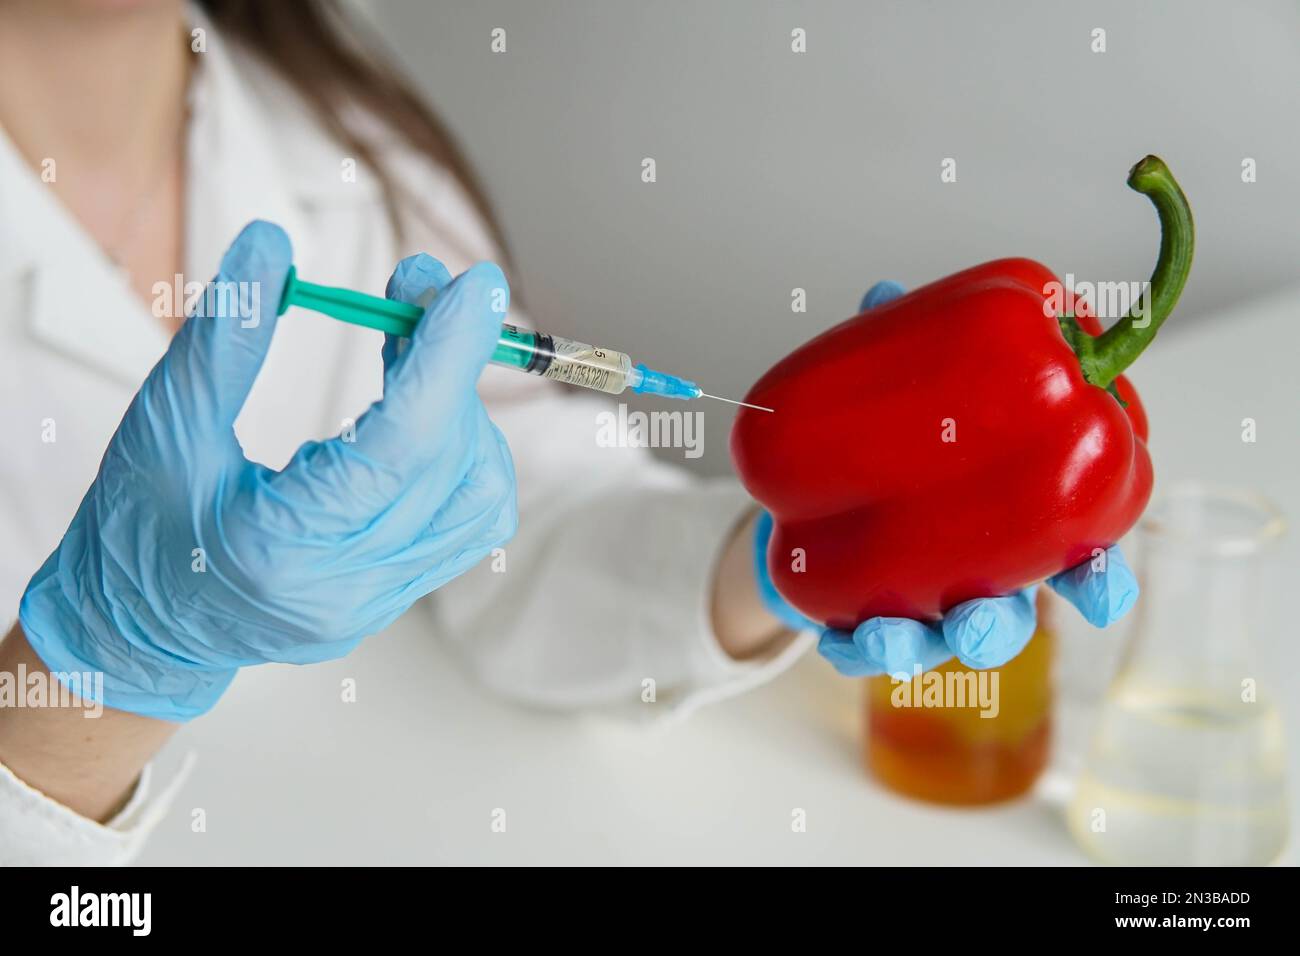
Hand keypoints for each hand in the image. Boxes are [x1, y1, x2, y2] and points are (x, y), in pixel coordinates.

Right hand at [19, 222, 516, 720]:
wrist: (133, 632)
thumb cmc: (134, 532)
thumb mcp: (163, 425)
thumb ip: (227, 336)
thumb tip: (273, 245)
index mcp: (283, 548)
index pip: (402, 445)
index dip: (447, 358)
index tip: (476, 287)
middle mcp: (349, 586)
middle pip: (450, 462)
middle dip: (449, 362)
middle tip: (418, 287)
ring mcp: (378, 601)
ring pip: (478, 497)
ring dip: (460, 410)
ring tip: (412, 349)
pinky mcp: (393, 596)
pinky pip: (465, 522)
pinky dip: (457, 453)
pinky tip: (417, 410)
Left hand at [752, 280, 1138, 676]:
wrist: (812, 490)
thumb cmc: (888, 435)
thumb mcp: (897, 387)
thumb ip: (900, 346)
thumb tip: (883, 294)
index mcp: (1009, 523)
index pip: (1069, 555)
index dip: (1093, 576)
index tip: (1095, 589)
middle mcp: (975, 574)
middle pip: (1009, 618)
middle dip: (1000, 627)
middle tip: (981, 617)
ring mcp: (922, 605)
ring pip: (936, 642)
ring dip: (919, 646)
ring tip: (892, 637)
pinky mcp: (865, 620)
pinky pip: (863, 649)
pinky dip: (855, 648)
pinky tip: (841, 642)